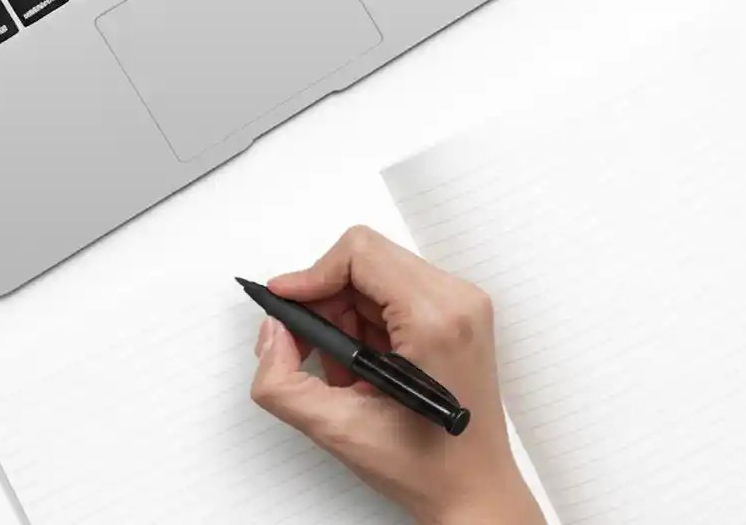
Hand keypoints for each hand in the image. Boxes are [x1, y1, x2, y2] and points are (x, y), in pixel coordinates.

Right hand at [249, 227, 542, 524]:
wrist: (473, 490)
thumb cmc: (427, 466)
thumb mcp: (336, 429)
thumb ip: (282, 381)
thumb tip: (273, 332)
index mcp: (436, 320)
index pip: (359, 254)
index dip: (311, 275)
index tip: (285, 304)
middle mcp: (458, 301)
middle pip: (365, 260)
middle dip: (325, 300)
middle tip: (308, 346)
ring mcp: (462, 305)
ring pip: (376, 274)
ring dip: (343, 313)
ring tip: (342, 368)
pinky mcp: (458, 314)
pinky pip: (394, 291)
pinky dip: (363, 320)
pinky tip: (361, 364)